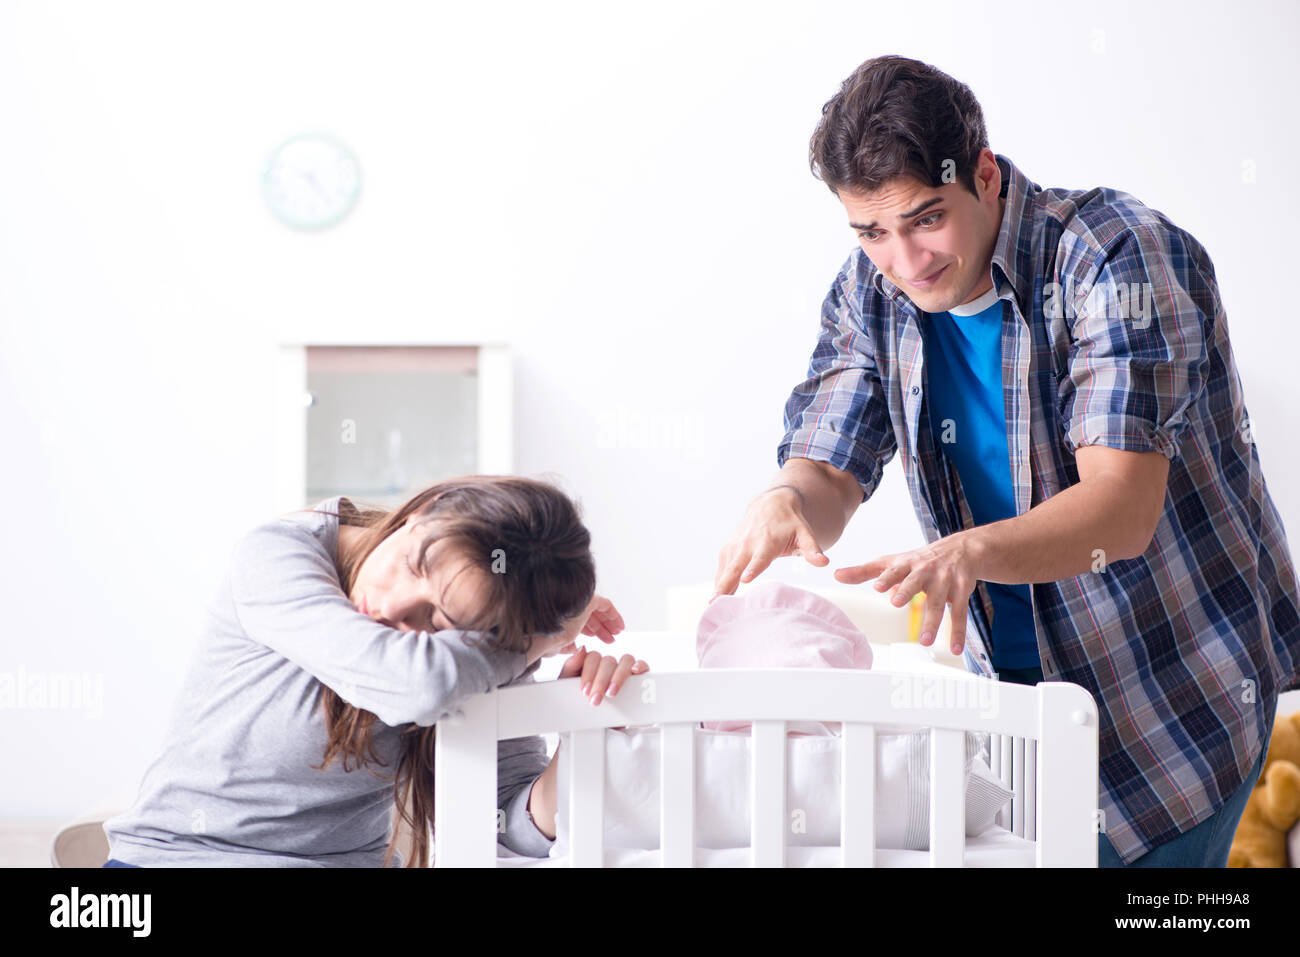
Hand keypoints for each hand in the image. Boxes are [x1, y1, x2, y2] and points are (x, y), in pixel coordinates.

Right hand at [527, 594, 625, 663]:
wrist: (546, 630)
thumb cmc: (545, 638)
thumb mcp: (558, 645)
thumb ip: (566, 646)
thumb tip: (574, 648)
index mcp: (562, 614)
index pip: (579, 621)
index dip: (590, 630)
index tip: (597, 638)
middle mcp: (570, 605)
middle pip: (589, 616)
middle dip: (600, 629)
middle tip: (609, 638)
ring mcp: (579, 600)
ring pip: (598, 611)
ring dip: (608, 624)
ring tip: (614, 635)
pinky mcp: (589, 598)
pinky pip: (606, 605)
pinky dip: (613, 616)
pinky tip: (618, 626)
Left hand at [558, 646, 648, 705]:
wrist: (596, 728)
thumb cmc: (582, 704)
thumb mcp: (569, 687)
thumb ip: (572, 666)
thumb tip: (580, 650)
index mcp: (593, 664)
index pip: (593, 658)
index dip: (589, 673)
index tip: (585, 691)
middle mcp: (609, 665)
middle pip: (608, 661)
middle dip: (601, 681)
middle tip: (596, 699)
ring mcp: (625, 670)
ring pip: (626, 660)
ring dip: (618, 676)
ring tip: (612, 693)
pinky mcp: (639, 678)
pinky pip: (642, 665)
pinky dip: (640, 666)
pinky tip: (635, 672)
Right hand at [713, 486, 827, 598]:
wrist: (770, 504)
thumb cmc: (790, 523)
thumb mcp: (804, 533)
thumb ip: (812, 549)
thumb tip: (824, 562)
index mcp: (767, 542)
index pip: (759, 558)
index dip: (752, 568)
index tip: (744, 580)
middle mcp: (748, 544)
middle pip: (735, 566)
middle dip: (725, 583)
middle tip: (717, 601)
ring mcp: (736, 545)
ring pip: (725, 567)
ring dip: (718, 585)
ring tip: (712, 604)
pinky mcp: (729, 548)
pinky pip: (722, 566)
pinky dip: (718, 580)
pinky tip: (716, 596)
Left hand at [833, 533, 981, 655]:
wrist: (960, 550)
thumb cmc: (918, 560)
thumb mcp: (891, 563)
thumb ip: (864, 571)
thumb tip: (836, 575)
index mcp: (906, 564)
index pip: (894, 570)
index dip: (886, 577)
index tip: (877, 586)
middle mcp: (926, 571)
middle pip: (915, 581)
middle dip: (906, 590)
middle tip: (896, 603)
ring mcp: (945, 580)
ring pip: (939, 603)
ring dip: (933, 623)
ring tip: (925, 642)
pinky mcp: (962, 591)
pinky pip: (960, 613)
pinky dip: (957, 632)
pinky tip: (955, 649)